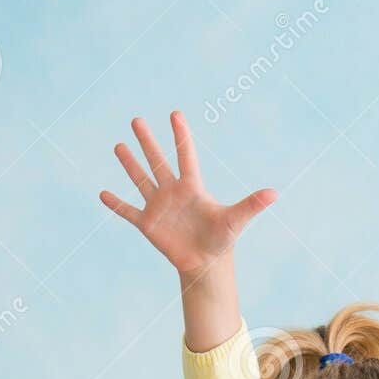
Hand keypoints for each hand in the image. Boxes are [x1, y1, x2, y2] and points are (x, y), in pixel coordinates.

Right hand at [100, 110, 275, 274]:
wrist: (206, 264)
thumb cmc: (221, 239)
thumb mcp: (236, 220)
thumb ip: (252, 205)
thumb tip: (275, 193)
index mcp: (192, 187)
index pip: (185, 155)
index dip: (181, 136)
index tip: (175, 114)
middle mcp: (172, 192)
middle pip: (158, 161)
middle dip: (147, 141)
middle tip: (137, 120)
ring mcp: (158, 206)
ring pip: (141, 180)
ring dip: (129, 165)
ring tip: (118, 146)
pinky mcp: (148, 224)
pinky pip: (128, 212)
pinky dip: (115, 204)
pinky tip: (102, 193)